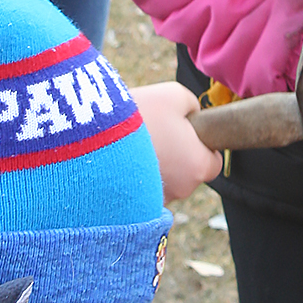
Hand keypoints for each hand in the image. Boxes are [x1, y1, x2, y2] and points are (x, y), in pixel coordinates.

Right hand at [130, 82, 221, 201]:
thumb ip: (193, 106)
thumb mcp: (175, 95)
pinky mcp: (128, 207)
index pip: (213, 162)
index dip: (201, 145)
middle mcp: (181, 191)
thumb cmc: (140, 114)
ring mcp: (154, 202)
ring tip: (131, 144)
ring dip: (151, 167)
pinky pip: (137, 192)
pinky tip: (118, 159)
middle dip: (175, 155)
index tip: (183, 132)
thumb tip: (192, 115)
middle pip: (186, 173)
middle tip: (152, 133)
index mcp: (199, 166)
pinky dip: (131, 178)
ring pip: (161, 182)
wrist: (90, 137)